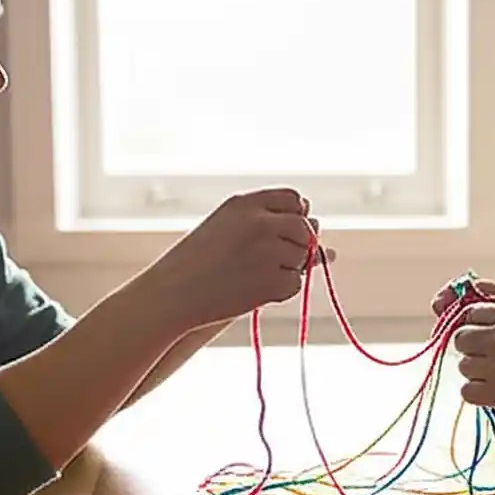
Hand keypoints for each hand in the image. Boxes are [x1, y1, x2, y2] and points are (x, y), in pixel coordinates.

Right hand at [147, 188, 334, 328]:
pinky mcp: (272, 282)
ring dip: (287, 270)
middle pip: (305, 228)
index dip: (294, 216)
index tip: (283, 231)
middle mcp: (260, 223)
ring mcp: (268, 252)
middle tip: (269, 261)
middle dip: (297, 245)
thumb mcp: (228, 228)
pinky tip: (253, 291)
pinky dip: (280, 291)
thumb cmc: (196, 262)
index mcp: (246, 203)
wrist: (172, 294)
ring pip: (302, 258)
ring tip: (252, 276)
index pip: (294, 199)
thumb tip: (322, 237)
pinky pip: (295, 284)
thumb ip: (270, 224)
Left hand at [451, 301, 494, 421]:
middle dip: (473, 344)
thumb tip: (477, 287)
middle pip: (461, 338)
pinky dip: (477, 390)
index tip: (489, 331)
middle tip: (493, 352)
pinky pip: (466, 390)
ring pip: (462, 365)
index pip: (471, 312)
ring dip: (476, 367)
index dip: (478, 322)